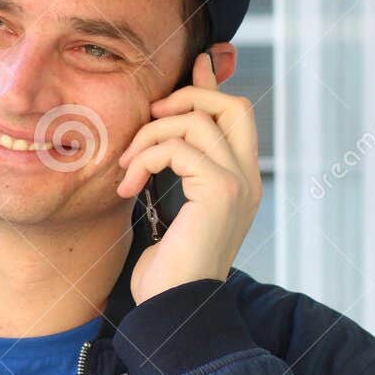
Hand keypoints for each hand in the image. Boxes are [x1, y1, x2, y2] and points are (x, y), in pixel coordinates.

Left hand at [115, 50, 261, 301]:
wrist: (173, 309)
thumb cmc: (165, 270)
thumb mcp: (167, 209)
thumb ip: (171, 173)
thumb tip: (156, 136)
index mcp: (239, 182)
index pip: (236, 116)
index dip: (211, 87)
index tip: (191, 65)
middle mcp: (247, 179)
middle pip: (231, 106)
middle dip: (186, 99)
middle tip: (149, 118)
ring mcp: (238, 183)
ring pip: (197, 122)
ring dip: (149, 135)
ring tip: (126, 167)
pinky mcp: (220, 191)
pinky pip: (178, 147)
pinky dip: (145, 158)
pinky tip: (128, 184)